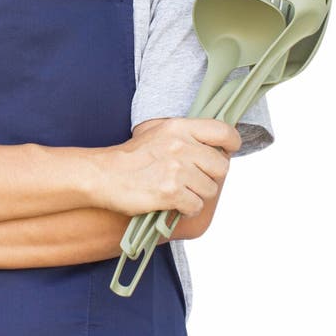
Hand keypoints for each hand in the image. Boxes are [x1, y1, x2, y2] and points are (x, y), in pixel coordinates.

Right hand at [94, 117, 240, 217]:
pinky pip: (196, 206)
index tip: (226, 151)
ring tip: (178, 191)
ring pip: (210, 189)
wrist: (104, 175)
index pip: (223, 131)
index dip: (231, 143)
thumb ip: (186, 135)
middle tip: (193, 179)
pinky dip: (186, 208)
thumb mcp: (158, 132)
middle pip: (221, 166)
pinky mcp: (170, 192)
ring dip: (197, 195)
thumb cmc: (131, 156)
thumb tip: (216, 146)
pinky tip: (173, 203)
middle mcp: (181, 145)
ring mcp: (176, 169)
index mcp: (179, 127)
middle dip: (210, 176)